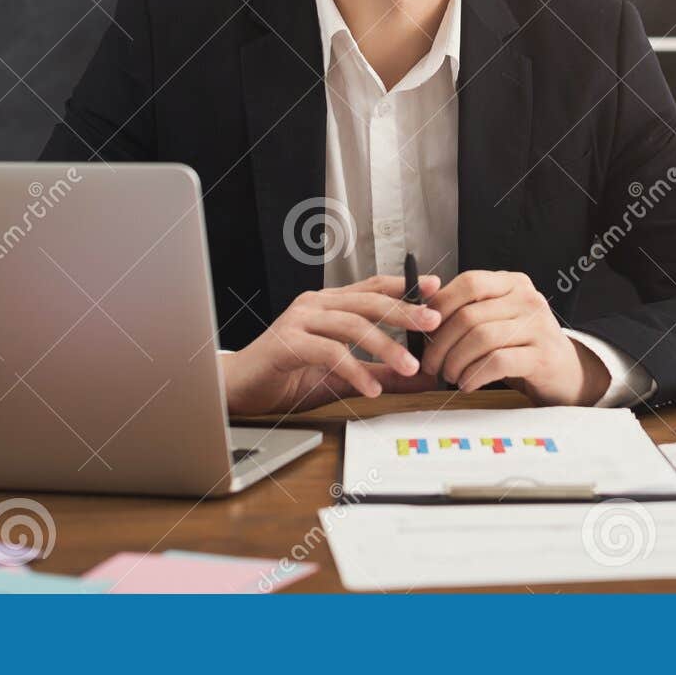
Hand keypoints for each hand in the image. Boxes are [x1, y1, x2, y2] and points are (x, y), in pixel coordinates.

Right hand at [221, 274, 442, 414]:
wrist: (239, 388)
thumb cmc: (287, 377)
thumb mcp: (344, 376)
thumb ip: (380, 372)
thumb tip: (422, 375)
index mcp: (329, 305)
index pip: (373, 287)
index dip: (404, 286)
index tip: (436, 288)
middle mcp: (315, 305)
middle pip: (368, 301)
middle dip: (404, 310)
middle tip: (433, 323)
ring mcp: (300, 320)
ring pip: (352, 324)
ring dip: (385, 345)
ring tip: (410, 366)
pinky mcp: (287, 343)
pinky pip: (328, 351)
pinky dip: (354, 369)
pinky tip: (371, 388)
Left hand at [423, 270, 609, 405]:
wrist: (567, 373)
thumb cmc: (522, 346)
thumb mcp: (498, 319)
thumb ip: (468, 310)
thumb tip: (422, 315)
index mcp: (513, 283)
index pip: (470, 282)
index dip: (440, 305)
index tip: (425, 328)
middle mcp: (527, 299)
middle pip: (469, 315)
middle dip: (441, 343)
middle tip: (431, 364)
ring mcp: (538, 326)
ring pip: (481, 338)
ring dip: (456, 361)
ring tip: (450, 375)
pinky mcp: (542, 356)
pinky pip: (497, 361)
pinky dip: (474, 375)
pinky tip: (468, 383)